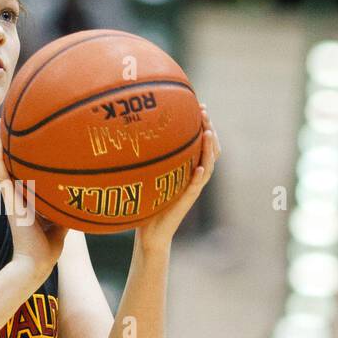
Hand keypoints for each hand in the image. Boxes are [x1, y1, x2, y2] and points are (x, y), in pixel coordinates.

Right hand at [0, 116, 67, 278]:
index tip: (28, 136)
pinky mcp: (8, 199)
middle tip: (11, 118)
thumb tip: (84, 195)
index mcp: (28, 198)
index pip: (25, 171)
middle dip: (11, 140)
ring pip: (2, 161)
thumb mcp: (62, 222)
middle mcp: (17, 193)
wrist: (36, 262)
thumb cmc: (48, 248)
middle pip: (12, 161)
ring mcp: (11, 195)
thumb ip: (67, 207)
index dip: (24, 153)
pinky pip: (1, 172)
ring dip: (0, 141)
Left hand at [135, 102, 220, 252]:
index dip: (204, 124)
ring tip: (207, 133)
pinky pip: (195, 188)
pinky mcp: (186, 201)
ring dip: (209, 149)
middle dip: (209, 128)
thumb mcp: (146, 176)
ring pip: (208, 166)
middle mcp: (193, 176)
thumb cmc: (146, 204)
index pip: (201, 142)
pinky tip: (199, 168)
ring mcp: (192, 188)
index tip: (198, 105)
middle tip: (204, 111)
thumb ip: (144, 158)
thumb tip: (126, 133)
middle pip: (211, 149)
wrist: (150, 233)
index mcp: (187, 168)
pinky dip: (199, 177)